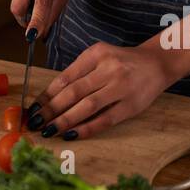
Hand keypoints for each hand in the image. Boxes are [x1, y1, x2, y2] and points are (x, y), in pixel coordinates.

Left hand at [25, 41, 171, 139]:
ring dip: (65, 120)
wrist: (156, 63)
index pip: (65, 77)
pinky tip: (72, 135)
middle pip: (73, 92)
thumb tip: (51, 96)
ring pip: (87, 106)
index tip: (33, 108)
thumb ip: (78, 72)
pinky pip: (105, 119)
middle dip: (51, 109)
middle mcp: (108, 69)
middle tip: (35, 122)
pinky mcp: (131, 106)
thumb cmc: (121, 61)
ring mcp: (120, 87)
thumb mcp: (99, 56)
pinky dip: (87, 129)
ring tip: (49, 131)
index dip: (47, 95)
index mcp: (96, 54)